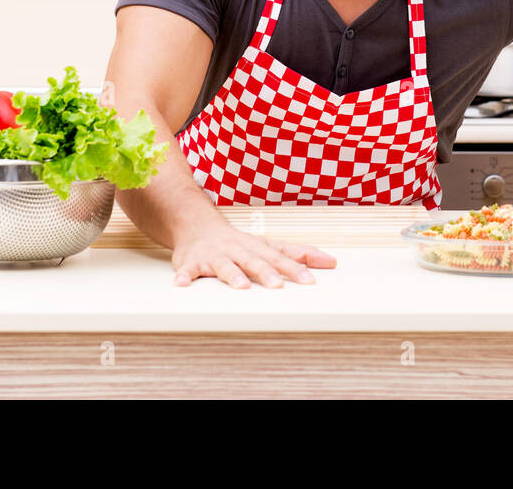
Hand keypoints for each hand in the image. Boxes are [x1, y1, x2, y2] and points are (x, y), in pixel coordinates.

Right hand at [170, 217, 336, 288]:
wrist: (196, 226)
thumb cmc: (237, 242)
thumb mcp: (268, 245)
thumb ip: (297, 254)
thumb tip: (330, 261)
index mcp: (256, 247)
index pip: (279, 258)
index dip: (294, 268)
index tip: (310, 280)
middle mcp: (237, 249)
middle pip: (254, 261)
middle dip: (266, 273)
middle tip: (278, 286)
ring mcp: (214, 255)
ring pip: (224, 265)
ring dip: (232, 275)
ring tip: (240, 287)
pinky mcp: (192, 262)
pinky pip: (187, 269)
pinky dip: (184, 276)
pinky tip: (182, 284)